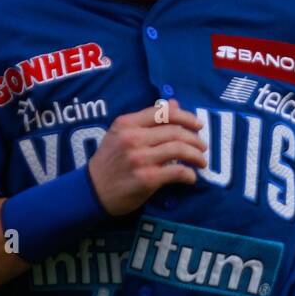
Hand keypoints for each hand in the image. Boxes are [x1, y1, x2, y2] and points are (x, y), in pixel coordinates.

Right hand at [88, 99, 207, 215]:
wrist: (92, 191)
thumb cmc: (109, 162)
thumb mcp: (121, 134)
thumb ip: (147, 119)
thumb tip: (174, 103)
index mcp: (127, 123)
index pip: (164, 112)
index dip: (186, 117)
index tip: (198, 125)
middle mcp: (133, 138)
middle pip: (175, 131)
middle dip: (195, 138)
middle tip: (202, 147)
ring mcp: (140, 158)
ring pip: (179, 149)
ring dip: (196, 155)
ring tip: (201, 161)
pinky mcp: (147, 178)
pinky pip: (177, 172)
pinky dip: (189, 174)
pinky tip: (191, 177)